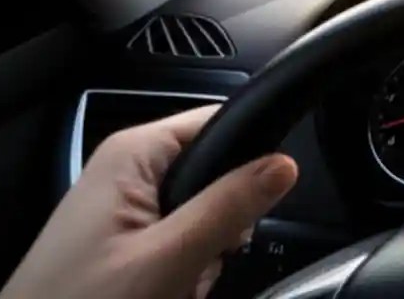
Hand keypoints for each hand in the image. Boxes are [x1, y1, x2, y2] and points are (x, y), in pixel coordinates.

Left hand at [0, 106, 297, 298]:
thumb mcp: (168, 258)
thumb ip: (228, 207)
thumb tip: (282, 165)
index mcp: (132, 154)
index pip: (217, 121)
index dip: (249, 156)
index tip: (257, 198)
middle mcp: (126, 172)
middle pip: (214, 177)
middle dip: (221, 226)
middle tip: (199, 260)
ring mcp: (122, 210)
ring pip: (201, 219)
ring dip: (202, 257)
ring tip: (173, 287)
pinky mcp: (122, 244)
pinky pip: (178, 246)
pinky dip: (182, 273)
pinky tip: (165, 295)